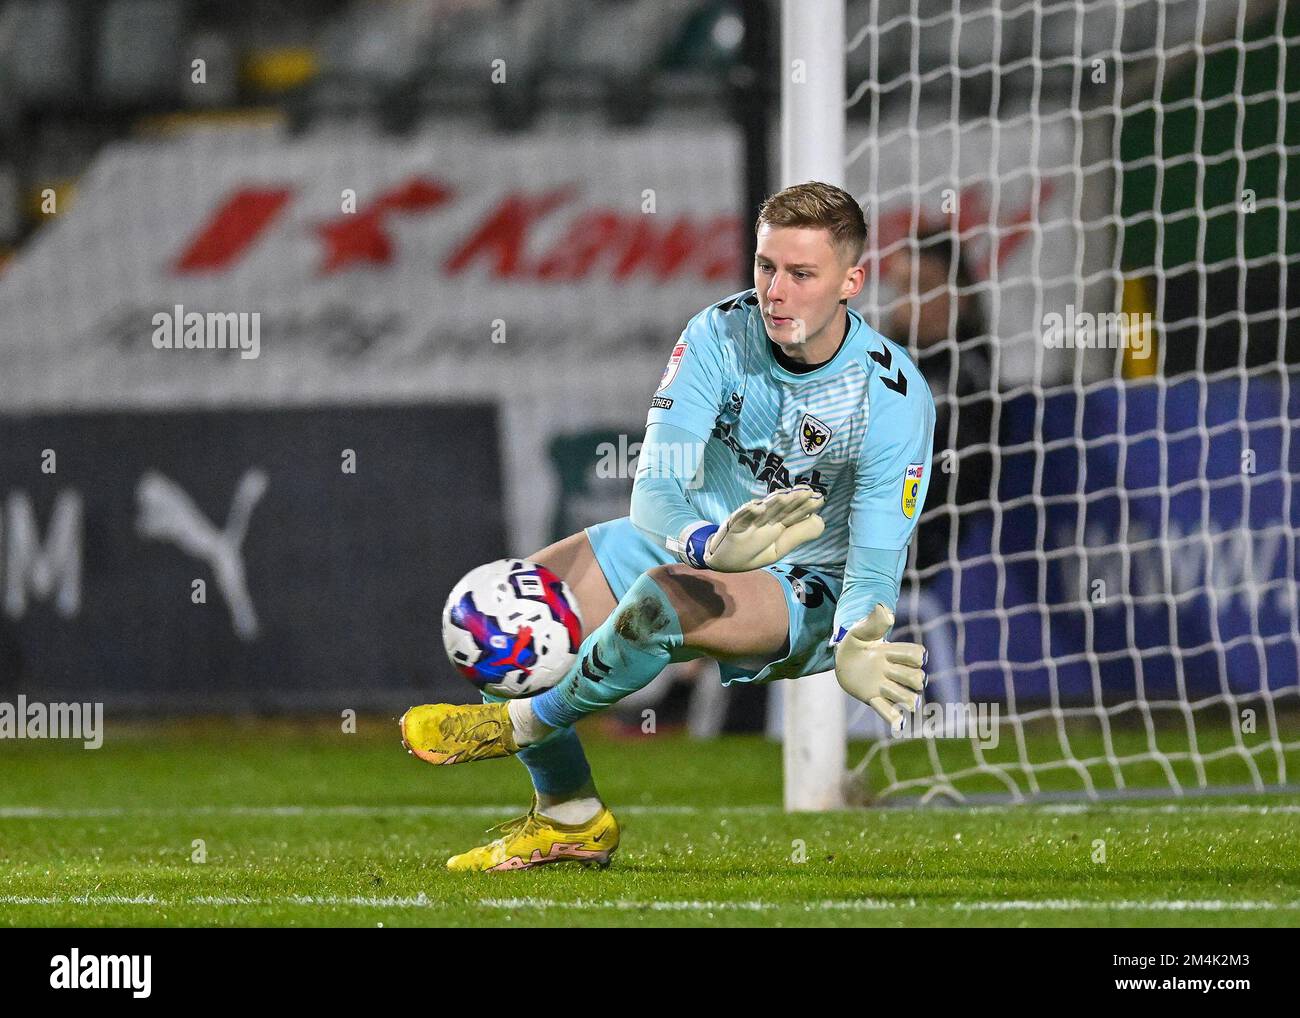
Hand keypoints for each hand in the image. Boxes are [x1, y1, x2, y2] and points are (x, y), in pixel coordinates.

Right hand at [702, 485, 824, 571]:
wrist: (723, 560)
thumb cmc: (751, 552)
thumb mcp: (778, 549)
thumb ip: (797, 535)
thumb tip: (821, 520)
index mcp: (777, 526)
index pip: (794, 515)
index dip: (805, 507)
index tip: (819, 498)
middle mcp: (765, 520)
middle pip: (780, 510)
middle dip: (792, 501)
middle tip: (806, 491)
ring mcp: (750, 522)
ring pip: (763, 511)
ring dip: (773, 503)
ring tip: (785, 496)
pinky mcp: (734, 526)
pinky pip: (741, 518)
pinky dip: (748, 512)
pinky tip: (757, 507)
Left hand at [833, 604, 926, 731]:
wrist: (842, 660)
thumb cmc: (856, 643)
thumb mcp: (861, 630)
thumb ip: (874, 622)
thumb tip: (883, 609)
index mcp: (896, 654)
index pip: (917, 655)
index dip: (909, 655)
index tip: (890, 651)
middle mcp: (896, 672)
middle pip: (917, 678)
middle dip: (907, 676)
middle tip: (887, 670)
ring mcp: (886, 687)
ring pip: (907, 696)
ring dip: (901, 695)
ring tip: (885, 689)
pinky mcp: (874, 699)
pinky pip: (887, 711)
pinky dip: (893, 717)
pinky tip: (898, 724)